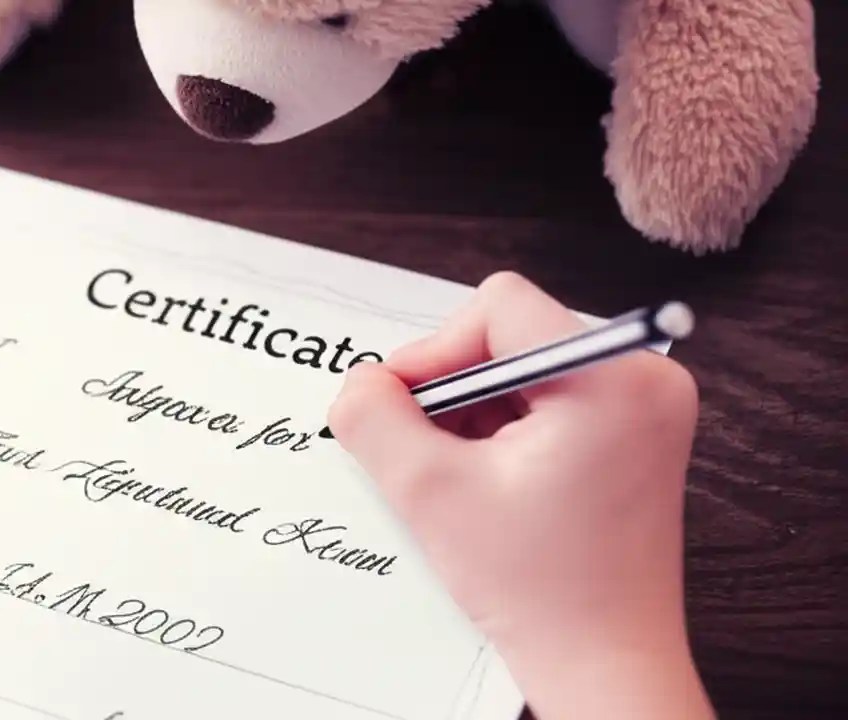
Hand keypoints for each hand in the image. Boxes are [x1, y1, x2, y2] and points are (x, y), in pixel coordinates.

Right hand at [327, 272, 713, 719]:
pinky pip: (549, 396)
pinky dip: (504, 428)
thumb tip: (359, 381)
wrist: (604, 666)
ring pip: (524, 366)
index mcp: (614, 378)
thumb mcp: (430, 493)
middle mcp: (646, 377)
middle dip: (454, 391)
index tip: (402, 408)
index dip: (434, 352)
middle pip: (511, 334)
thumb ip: (374, 418)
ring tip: (463, 478)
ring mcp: (647, 406)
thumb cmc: (539, 592)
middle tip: (429, 454)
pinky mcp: (636, 433)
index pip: (498, 307)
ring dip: (475, 413)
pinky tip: (490, 482)